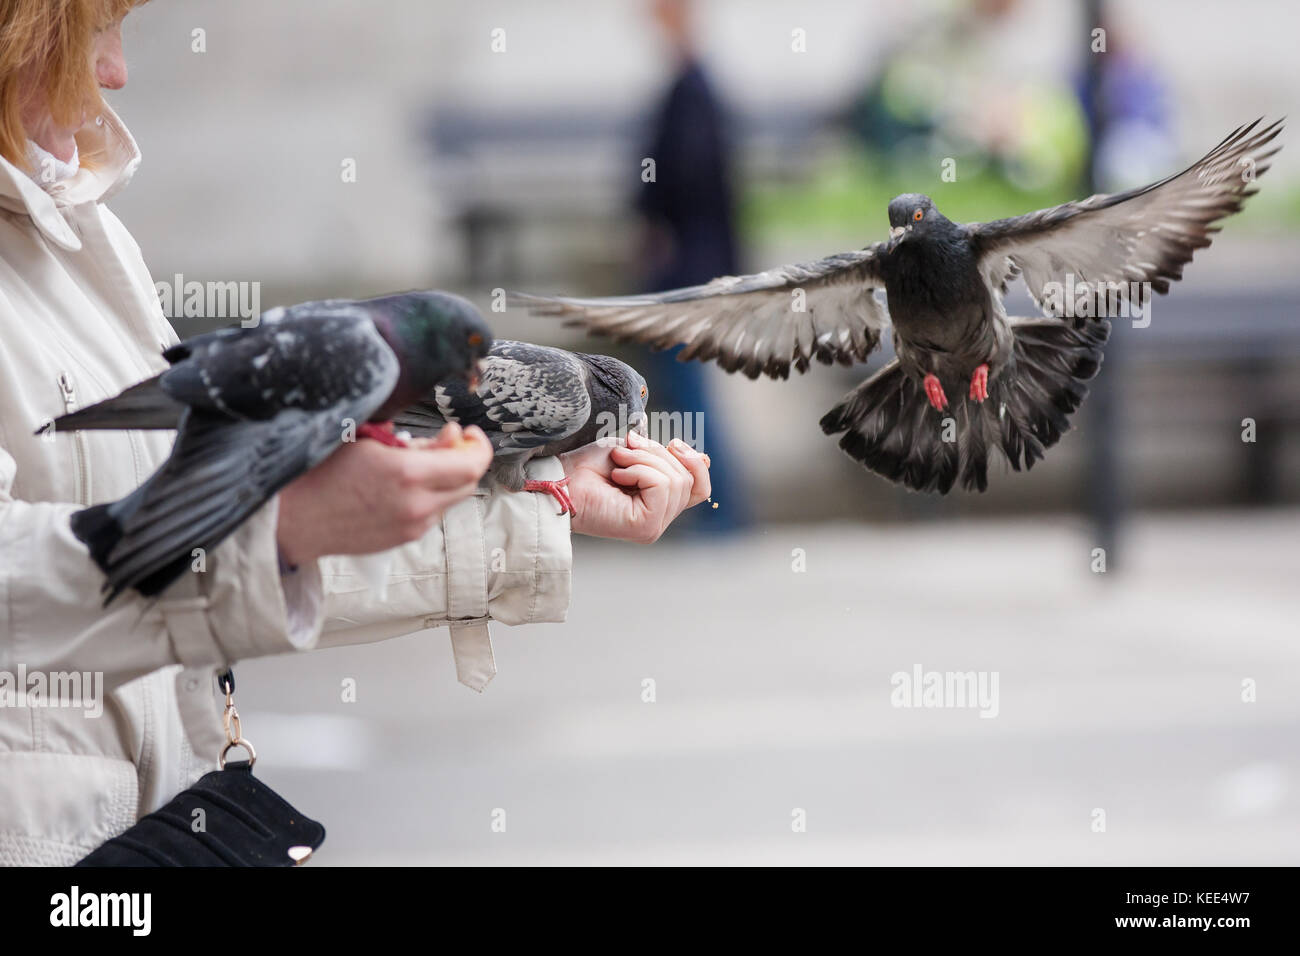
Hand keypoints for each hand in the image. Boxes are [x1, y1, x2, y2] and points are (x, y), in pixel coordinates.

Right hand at [275, 423, 492, 565]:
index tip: (468, 432)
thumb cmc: (322, 469)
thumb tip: (452, 437)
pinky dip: (432, 496)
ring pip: (453, 500)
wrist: (293, 517)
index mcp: (408, 474)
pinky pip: (433, 514)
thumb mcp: (369, 440)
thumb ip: (417, 441)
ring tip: (422, 462)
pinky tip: (407, 484)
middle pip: (469, 483)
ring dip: (449, 479)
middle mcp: (416, 505)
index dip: (479, 445)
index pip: (471, 464)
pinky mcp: (403, 540)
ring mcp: (411, 527)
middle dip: (466, 460)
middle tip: (449, 442)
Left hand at [560, 430, 710, 542]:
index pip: (699, 488)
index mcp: (659, 503)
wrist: (560, 479)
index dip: (694, 462)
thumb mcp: (637, 454)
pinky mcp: (646, 528)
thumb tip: (705, 457)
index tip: (673, 442)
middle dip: (657, 454)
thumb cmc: (589, 467)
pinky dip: (639, 471)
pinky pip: (662, 486)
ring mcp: (654, 527)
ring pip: (676, 480)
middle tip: (624, 451)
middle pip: (688, 478)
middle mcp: (659, 519)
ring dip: (644, 460)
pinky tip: (617, 476)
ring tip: (618, 462)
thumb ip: (668, 460)